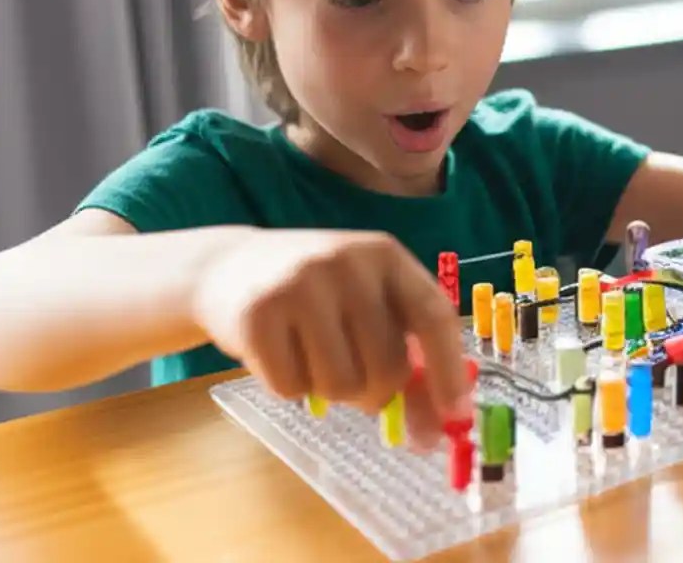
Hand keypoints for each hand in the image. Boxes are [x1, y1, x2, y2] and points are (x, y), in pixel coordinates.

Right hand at [191, 229, 470, 447]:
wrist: (226, 266)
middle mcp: (347, 263)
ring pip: (341, 386)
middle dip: (377, 393)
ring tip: (311, 355)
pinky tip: (278, 353)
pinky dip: (290, 387)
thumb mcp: (365, 302)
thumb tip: (437, 426)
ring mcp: (300, 286)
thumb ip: (405, 352)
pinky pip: (293, 389)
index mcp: (386, 256)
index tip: (455, 417)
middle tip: (356, 378)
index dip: (448, 371)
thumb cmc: (314, 294)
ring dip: (330, 391)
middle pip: (388, 367)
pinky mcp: (257, 316)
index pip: (433, 317)